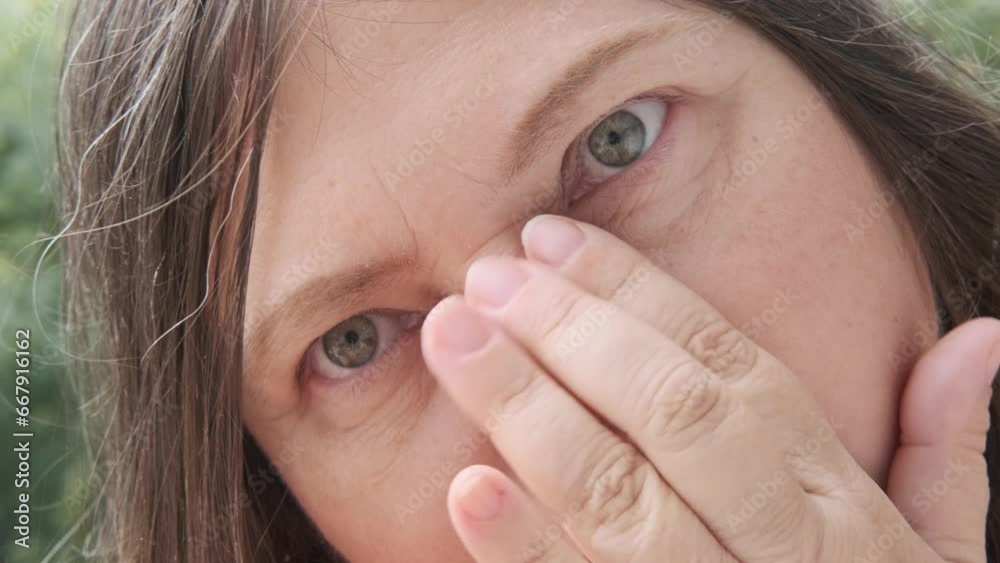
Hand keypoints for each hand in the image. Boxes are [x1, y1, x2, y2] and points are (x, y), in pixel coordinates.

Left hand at [421, 215, 999, 562]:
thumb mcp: (939, 555)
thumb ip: (946, 451)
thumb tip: (980, 338)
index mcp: (842, 506)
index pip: (731, 367)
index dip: (637, 292)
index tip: (552, 238)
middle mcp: (789, 548)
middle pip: (670, 414)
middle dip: (570, 332)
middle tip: (483, 273)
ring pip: (620, 498)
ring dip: (529, 409)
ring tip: (452, 339)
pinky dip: (528, 551)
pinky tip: (468, 491)